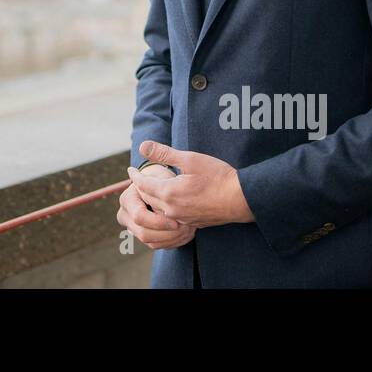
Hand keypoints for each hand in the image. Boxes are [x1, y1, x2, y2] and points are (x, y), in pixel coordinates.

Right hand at [116, 170, 197, 250]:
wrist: (159, 183)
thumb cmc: (161, 179)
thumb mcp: (161, 181)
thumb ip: (160, 196)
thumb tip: (167, 213)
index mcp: (126, 200)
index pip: (139, 217)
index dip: (158, 222)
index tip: (176, 221)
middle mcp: (125, 215)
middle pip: (144, 234)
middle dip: (167, 234)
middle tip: (186, 228)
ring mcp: (132, 228)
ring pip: (151, 243)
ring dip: (173, 239)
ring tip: (189, 230)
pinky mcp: (142, 236)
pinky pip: (157, 245)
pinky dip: (173, 242)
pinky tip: (186, 234)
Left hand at [126, 140, 254, 227]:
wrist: (241, 199)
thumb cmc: (218, 176)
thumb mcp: (190, 159)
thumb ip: (164, 153)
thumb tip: (142, 147)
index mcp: (169, 193)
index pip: (143, 185)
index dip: (135, 176)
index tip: (130, 170)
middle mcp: (172, 210)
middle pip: (148, 199)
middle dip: (141, 188)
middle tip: (137, 179)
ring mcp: (182, 219)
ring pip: (159, 210)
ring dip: (152, 200)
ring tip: (150, 189)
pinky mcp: (192, 224)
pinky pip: (170, 217)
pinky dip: (165, 208)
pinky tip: (168, 202)